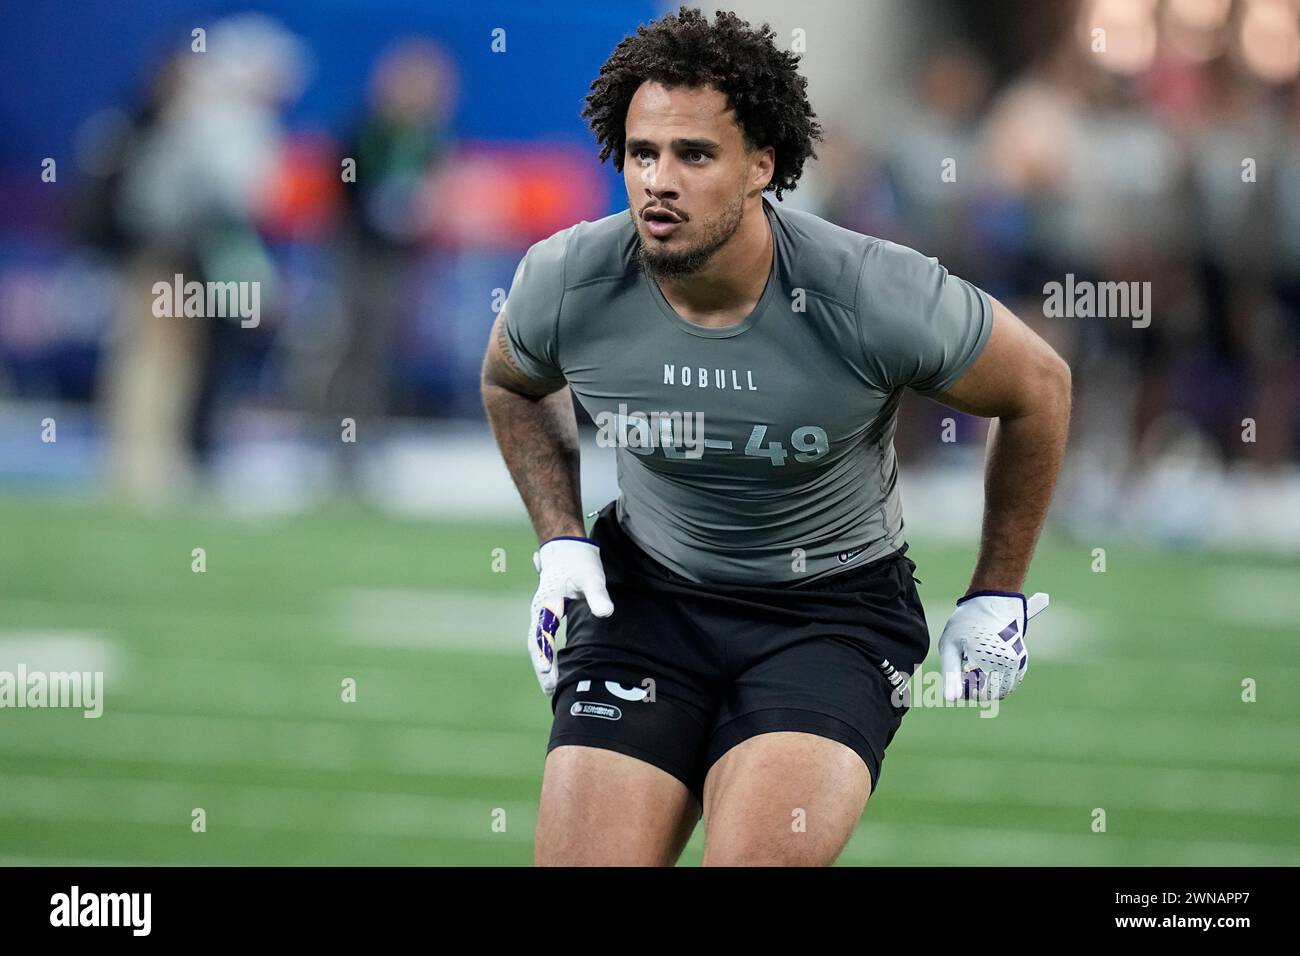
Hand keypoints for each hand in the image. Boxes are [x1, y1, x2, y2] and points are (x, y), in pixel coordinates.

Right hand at [527, 536, 614, 695]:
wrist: (568, 546)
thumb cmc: (580, 562)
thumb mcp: (592, 578)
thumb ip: (597, 596)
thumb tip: (606, 613)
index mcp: (545, 605)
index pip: (541, 637)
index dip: (544, 657)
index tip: (549, 676)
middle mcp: (539, 611)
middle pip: (535, 644)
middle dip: (542, 668)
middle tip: (550, 690)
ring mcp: (541, 612)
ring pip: (537, 642)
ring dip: (543, 663)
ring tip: (551, 686)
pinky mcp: (548, 612)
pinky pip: (543, 637)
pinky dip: (547, 653)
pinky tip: (556, 665)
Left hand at [938, 591, 1048, 701]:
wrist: (994, 600)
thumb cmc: (967, 621)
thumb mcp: (950, 645)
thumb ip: (950, 674)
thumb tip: (951, 699)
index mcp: (987, 659)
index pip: (977, 693)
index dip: (963, 690)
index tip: (956, 676)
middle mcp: (1006, 664)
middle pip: (990, 695)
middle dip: (975, 689)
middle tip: (964, 672)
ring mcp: (1017, 663)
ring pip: (1002, 691)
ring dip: (988, 687)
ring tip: (974, 667)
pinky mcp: (1022, 661)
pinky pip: (1011, 683)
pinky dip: (999, 682)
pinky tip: (986, 668)